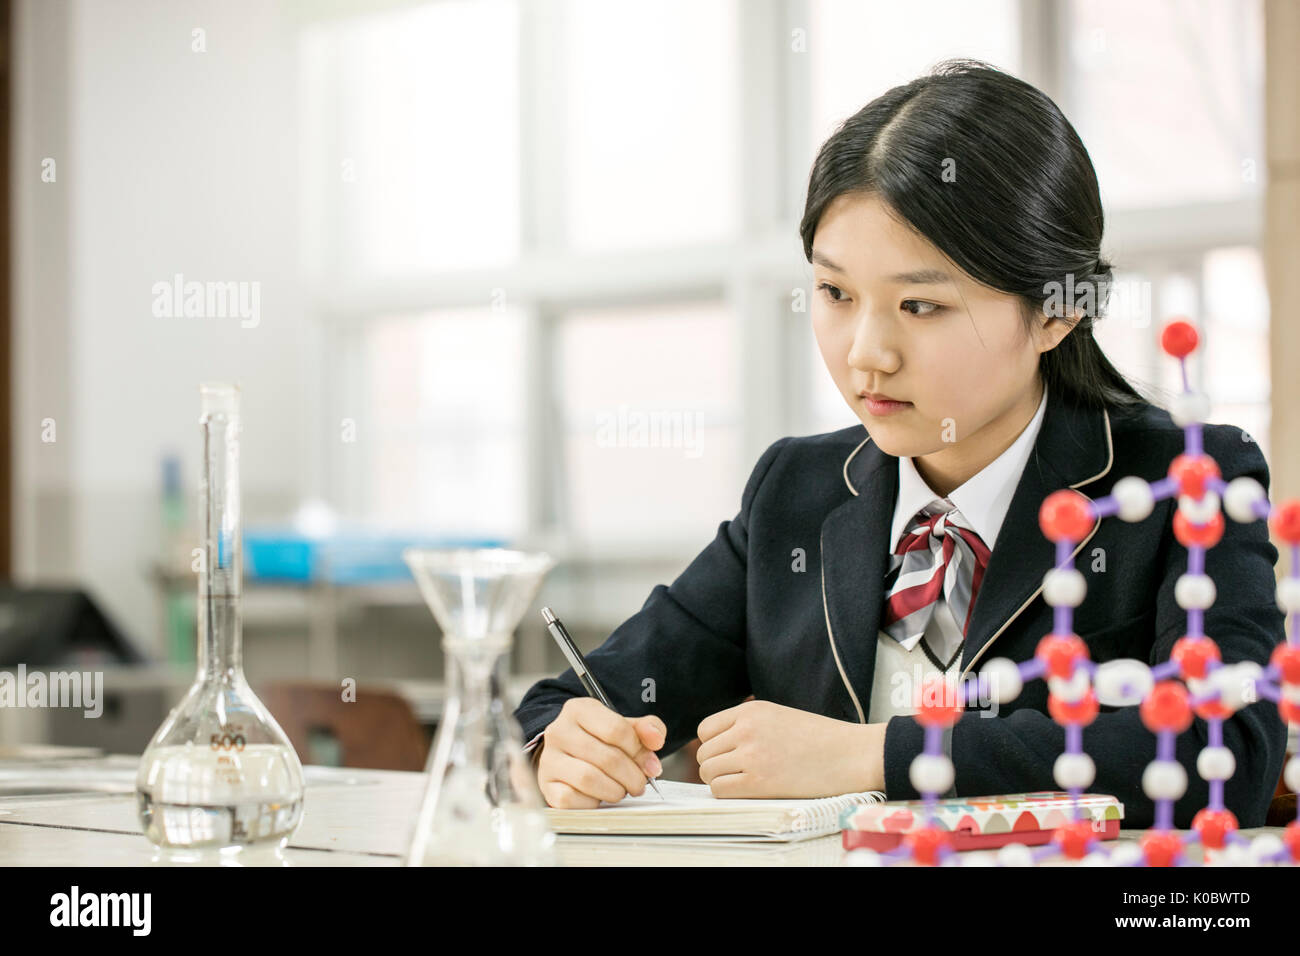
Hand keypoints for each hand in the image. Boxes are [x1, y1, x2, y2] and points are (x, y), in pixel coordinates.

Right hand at [535, 697, 666, 808]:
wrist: (566, 754)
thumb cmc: (598, 741)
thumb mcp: (623, 726)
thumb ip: (646, 728)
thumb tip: (656, 739)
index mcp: (579, 710)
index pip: (616, 729)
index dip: (639, 751)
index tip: (649, 763)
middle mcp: (559, 731)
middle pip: (607, 757)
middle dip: (632, 776)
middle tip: (639, 784)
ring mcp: (549, 758)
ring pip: (589, 779)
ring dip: (614, 791)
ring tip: (621, 790)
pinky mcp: (546, 784)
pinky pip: (571, 798)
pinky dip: (592, 802)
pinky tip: (598, 796)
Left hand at [695, 699, 884, 797]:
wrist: (851, 755)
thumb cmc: (819, 739)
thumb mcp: (778, 716)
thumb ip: (747, 725)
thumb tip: (717, 745)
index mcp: (751, 710)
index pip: (705, 729)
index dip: (714, 745)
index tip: (728, 755)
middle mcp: (746, 730)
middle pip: (704, 753)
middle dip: (716, 765)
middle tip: (737, 773)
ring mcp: (752, 756)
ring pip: (708, 772)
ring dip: (720, 780)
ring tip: (744, 782)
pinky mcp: (759, 782)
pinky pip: (720, 790)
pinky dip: (727, 793)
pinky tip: (747, 791)